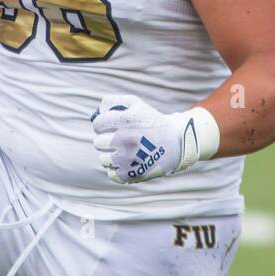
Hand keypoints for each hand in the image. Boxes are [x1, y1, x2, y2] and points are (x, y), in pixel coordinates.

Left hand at [91, 94, 217, 184]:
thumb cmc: (152, 122)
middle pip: (98, 142)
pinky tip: (126, 162)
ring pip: (103, 159)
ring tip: (122, 152)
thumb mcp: (136, 104)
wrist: (176, 143)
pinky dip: (117, 169)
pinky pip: (111, 173)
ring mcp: (128, 158)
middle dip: (105, 140)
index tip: (109, 126)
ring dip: (110, 156)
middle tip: (116, 140)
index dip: (102, 125)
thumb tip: (98, 111)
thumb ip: (113, 101)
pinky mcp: (131, 174)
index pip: (98, 124)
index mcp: (127, 120)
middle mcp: (126, 139)